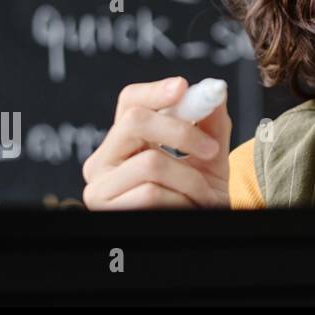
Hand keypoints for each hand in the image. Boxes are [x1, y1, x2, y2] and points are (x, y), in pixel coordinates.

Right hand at [81, 77, 231, 209]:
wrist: (199, 227)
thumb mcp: (210, 153)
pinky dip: (180, 200)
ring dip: (190, 178)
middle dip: (182, 132)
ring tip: (201, 194)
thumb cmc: (200, 191)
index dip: (155, 90)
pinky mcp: (106, 209)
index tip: (182, 87)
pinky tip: (184, 207)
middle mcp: (104, 160)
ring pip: (151, 162)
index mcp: (126, 140)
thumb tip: (214, 90)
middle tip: (212, 149)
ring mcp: (100, 186)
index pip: (130, 101)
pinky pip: (151, 193)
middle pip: (135, 121)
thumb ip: (211, 121)